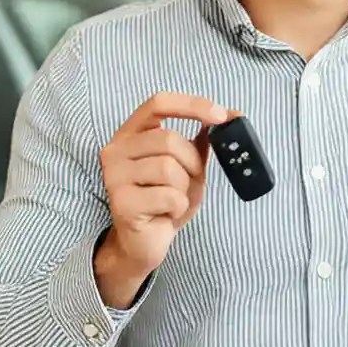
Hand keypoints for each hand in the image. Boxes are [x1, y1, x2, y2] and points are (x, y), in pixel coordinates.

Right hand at [95, 92, 233, 286]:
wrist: (143, 243)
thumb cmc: (164, 201)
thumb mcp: (187, 166)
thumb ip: (202, 140)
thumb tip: (233, 116)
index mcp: (131, 134)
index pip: (158, 103)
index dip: (191, 105)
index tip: (221, 116)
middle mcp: (116, 150)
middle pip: (168, 139)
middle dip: (191, 162)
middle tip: (189, 181)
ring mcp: (114, 176)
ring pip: (169, 168)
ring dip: (183, 188)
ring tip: (172, 200)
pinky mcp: (121, 202)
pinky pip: (168, 196)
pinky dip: (178, 207)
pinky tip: (165, 214)